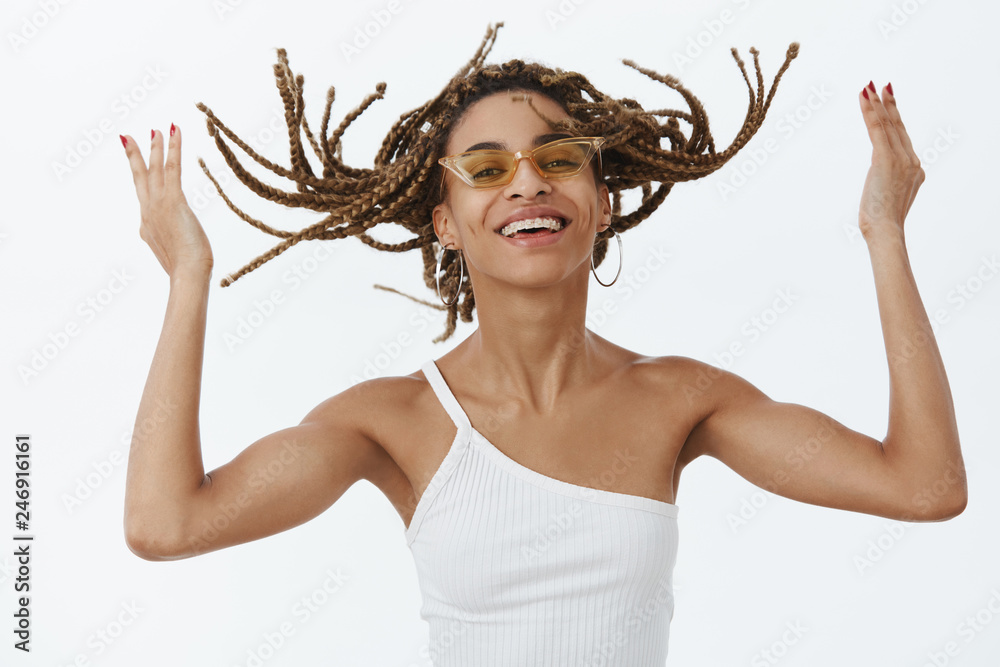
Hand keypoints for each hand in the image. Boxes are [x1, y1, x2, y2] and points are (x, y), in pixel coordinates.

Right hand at [122, 125, 213, 278]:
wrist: (187, 274)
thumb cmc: (186, 271)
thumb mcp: (173, 256)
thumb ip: (171, 245)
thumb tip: (177, 245)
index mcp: (147, 226)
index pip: (144, 198)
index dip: (142, 181)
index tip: (138, 168)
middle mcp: (148, 212)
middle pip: (139, 178)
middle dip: (135, 156)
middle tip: (128, 138)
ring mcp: (158, 205)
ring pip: (154, 169)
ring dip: (155, 147)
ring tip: (156, 129)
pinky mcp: (173, 200)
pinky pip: (172, 167)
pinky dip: (173, 148)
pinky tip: (174, 132)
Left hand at [857, 81, 924, 240]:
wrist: (885, 230)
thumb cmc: (881, 222)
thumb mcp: (888, 198)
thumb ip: (888, 182)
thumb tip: (879, 179)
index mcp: (914, 170)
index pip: (902, 138)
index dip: (895, 119)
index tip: (889, 103)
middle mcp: (912, 161)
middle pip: (898, 127)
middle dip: (889, 105)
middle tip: (882, 86)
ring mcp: (901, 159)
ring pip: (887, 125)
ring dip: (877, 104)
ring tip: (870, 87)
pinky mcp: (886, 158)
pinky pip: (877, 129)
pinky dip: (870, 111)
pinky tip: (864, 97)